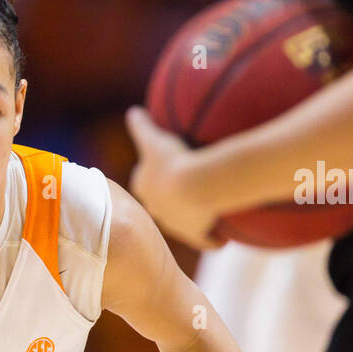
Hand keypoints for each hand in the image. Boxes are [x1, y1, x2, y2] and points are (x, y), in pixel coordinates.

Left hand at [126, 107, 222, 249]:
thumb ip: (141, 126)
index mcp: (144, 187)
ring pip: (182, 222)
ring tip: (203, 214)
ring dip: (191, 218)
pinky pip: (205, 240)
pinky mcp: (195, 234)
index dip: (153, 176)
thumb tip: (132, 111)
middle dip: (169, 199)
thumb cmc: (171, 159)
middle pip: (162, 203)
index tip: (164, 171)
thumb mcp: (154, 138)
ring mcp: (175, 223)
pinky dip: (212, 240)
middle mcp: (156, 208)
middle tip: (184, 193)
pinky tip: (220, 240)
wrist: (192, 186)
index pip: (145, 181)